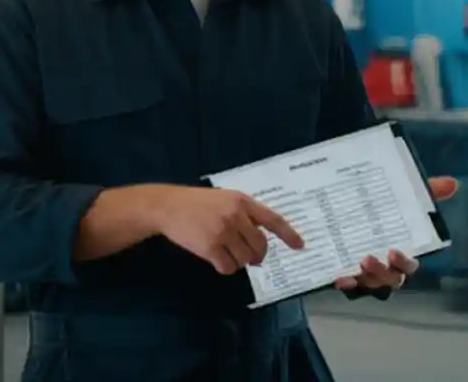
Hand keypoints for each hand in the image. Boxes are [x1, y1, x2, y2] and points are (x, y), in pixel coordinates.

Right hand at [151, 186, 304, 275]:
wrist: (168, 206)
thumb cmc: (198, 203)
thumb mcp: (225, 199)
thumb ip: (244, 214)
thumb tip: (259, 242)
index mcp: (243, 201)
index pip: (273, 219)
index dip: (288, 234)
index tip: (300, 246)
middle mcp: (236, 215)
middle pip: (260, 245)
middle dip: (258, 256)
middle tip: (252, 259)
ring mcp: (223, 231)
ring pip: (245, 259)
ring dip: (240, 262)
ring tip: (228, 254)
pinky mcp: (210, 247)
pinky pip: (228, 267)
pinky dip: (226, 268)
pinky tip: (218, 261)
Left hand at [333, 175, 458, 293]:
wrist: (351, 204)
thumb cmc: (387, 208)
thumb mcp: (405, 197)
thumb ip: (429, 192)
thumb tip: (453, 183)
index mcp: (402, 252)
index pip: (408, 265)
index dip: (403, 263)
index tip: (393, 252)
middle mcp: (387, 267)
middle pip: (390, 280)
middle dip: (380, 272)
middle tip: (367, 258)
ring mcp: (367, 273)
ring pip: (370, 284)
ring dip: (364, 278)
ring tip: (354, 264)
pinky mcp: (349, 274)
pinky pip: (349, 286)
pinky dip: (346, 283)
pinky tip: (338, 278)